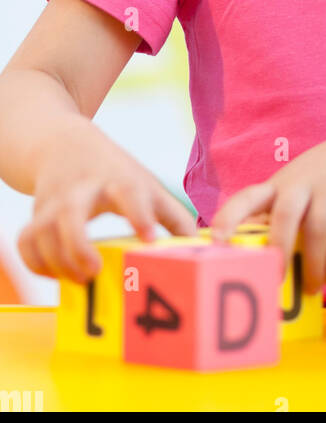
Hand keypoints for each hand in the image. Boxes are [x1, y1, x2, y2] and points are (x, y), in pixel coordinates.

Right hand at [17, 122, 197, 282]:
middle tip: (92, 271)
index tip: (150, 239)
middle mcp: (83, 190)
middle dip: (78, 247)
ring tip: (82, 278)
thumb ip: (173, 217)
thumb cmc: (115, 172)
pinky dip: (37, 264)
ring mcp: (54, 203)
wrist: (64, 145)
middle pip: (71, 216)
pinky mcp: (35, 214)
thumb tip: (204, 250)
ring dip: (58, 263)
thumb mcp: (146, 184)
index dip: (140, 215)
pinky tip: (59, 274)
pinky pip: (25, 243)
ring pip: (42, 235)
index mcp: (118, 181)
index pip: (129, 193)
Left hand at [209, 134, 325, 293]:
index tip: (216, 239)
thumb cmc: (312, 183)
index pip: (247, 199)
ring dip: (313, 264)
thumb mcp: (287, 191)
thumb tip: (243, 262)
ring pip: (316, 229)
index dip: (230, 217)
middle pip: (285, 213)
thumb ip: (269, 219)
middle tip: (276, 279)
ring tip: (312, 290)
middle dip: (279, 247)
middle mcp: (300, 186)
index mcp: (276, 188)